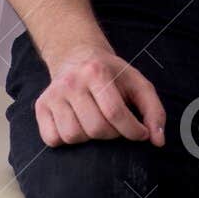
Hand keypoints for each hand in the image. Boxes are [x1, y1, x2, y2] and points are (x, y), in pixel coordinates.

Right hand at [36, 44, 165, 147]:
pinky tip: (77, 126)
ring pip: (73, 136)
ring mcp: (53, 94)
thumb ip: (154, 110)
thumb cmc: (112, 75)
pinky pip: (52, 139)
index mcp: (96, 71)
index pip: (115, 113)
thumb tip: (157, 141)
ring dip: (90, 138)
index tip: (140, 133)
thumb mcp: (137, 83)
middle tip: (116, 126)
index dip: (132, 131)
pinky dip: (66, 141)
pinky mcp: (41, 106)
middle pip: (95, 128)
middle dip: (112, 135)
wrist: (77, 56)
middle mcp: (71, 82)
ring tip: (95, 124)